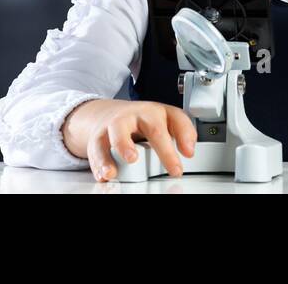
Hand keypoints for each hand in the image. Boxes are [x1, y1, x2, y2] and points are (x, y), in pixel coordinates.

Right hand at [63, 98, 196, 181]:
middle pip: (152, 126)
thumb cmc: (140, 121)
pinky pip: (97, 148)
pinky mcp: (99, 136)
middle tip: (171, 165)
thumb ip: (180, 133)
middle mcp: (137, 115)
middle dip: (162, 145)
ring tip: (130, 161)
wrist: (108, 114)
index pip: (176, 119)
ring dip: (123, 147)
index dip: (185, 135)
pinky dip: (100, 163)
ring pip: (118, 131)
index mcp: (156, 112)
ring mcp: (116, 124)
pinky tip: (105, 175)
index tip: (189, 154)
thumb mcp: (163, 121)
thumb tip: (189, 150)